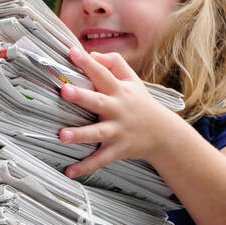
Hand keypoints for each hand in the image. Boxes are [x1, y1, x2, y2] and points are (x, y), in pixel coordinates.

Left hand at [58, 45, 168, 177]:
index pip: (103, 73)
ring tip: (62, 135)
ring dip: (80, 135)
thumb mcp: (132, 80)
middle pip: (98, 102)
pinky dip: (85, 167)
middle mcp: (118, 110)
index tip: (72, 52)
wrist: (163, 133)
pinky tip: (69, 172)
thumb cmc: (140, 102)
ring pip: (98, 133)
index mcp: (119, 91)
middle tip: (64, 91)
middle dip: (82, 97)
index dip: (88, 62)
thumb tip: (92, 54)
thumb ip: (114, 63)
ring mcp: (118, 131)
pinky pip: (100, 160)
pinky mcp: (118, 150)